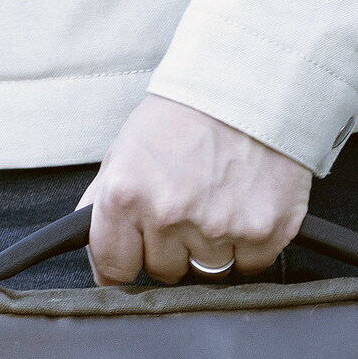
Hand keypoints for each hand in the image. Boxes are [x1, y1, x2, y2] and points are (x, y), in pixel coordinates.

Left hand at [81, 95, 310, 285]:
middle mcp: (169, 216)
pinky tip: (246, 209)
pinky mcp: (264, 231)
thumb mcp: (124, 152)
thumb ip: (102, 204)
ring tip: (218, 204)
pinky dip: (249, 246)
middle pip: (164, 272)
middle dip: (172, 249)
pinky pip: (250, 265)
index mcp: (125, 197)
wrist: (247, 86)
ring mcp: (219, 227)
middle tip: (187, 208)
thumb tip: (93, 251)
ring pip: (208, 273)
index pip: (114, 270)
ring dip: (211, 248)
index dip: (125, 263)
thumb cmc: (182, 117)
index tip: (136, 254)